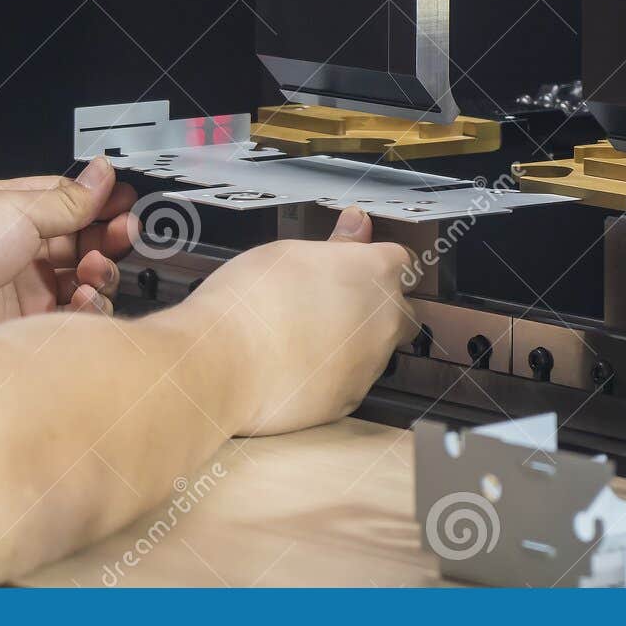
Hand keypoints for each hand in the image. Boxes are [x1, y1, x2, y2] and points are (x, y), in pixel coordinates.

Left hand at [0, 157, 136, 327]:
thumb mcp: (14, 210)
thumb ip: (67, 197)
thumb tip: (102, 173)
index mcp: (15, 211)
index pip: (73, 202)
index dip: (102, 203)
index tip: (125, 203)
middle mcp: (22, 248)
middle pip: (84, 240)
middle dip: (108, 236)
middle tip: (121, 233)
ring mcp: (27, 287)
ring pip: (84, 278)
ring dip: (99, 270)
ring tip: (91, 267)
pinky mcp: (30, 324)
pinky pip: (75, 314)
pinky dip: (87, 304)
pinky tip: (82, 294)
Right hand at [177, 207, 415, 435]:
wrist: (223, 364)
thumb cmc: (249, 303)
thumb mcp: (291, 253)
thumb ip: (337, 244)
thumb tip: (356, 226)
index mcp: (374, 274)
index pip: (401, 262)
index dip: (376, 264)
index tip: (357, 267)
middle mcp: (384, 320)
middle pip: (400, 310)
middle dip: (375, 308)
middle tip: (331, 304)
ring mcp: (371, 363)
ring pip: (377, 348)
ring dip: (354, 342)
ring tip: (305, 335)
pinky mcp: (351, 399)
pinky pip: (353, 381)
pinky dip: (335, 374)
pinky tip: (301, 364)